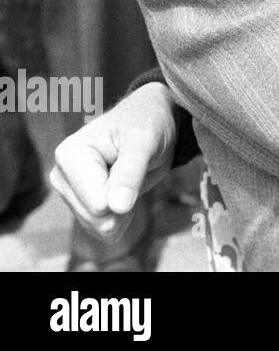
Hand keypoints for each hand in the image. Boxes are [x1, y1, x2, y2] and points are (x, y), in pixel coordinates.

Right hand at [49, 82, 177, 242]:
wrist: (147, 121)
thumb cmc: (146, 124)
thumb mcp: (145, 142)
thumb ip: (130, 173)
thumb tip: (115, 208)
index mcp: (69, 155)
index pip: (99, 204)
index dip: (127, 191)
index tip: (135, 161)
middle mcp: (60, 176)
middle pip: (97, 219)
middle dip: (126, 203)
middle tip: (136, 171)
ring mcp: (67, 192)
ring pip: (99, 227)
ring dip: (125, 209)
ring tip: (129, 178)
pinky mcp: (77, 204)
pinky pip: (101, 229)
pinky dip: (121, 215)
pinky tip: (124, 191)